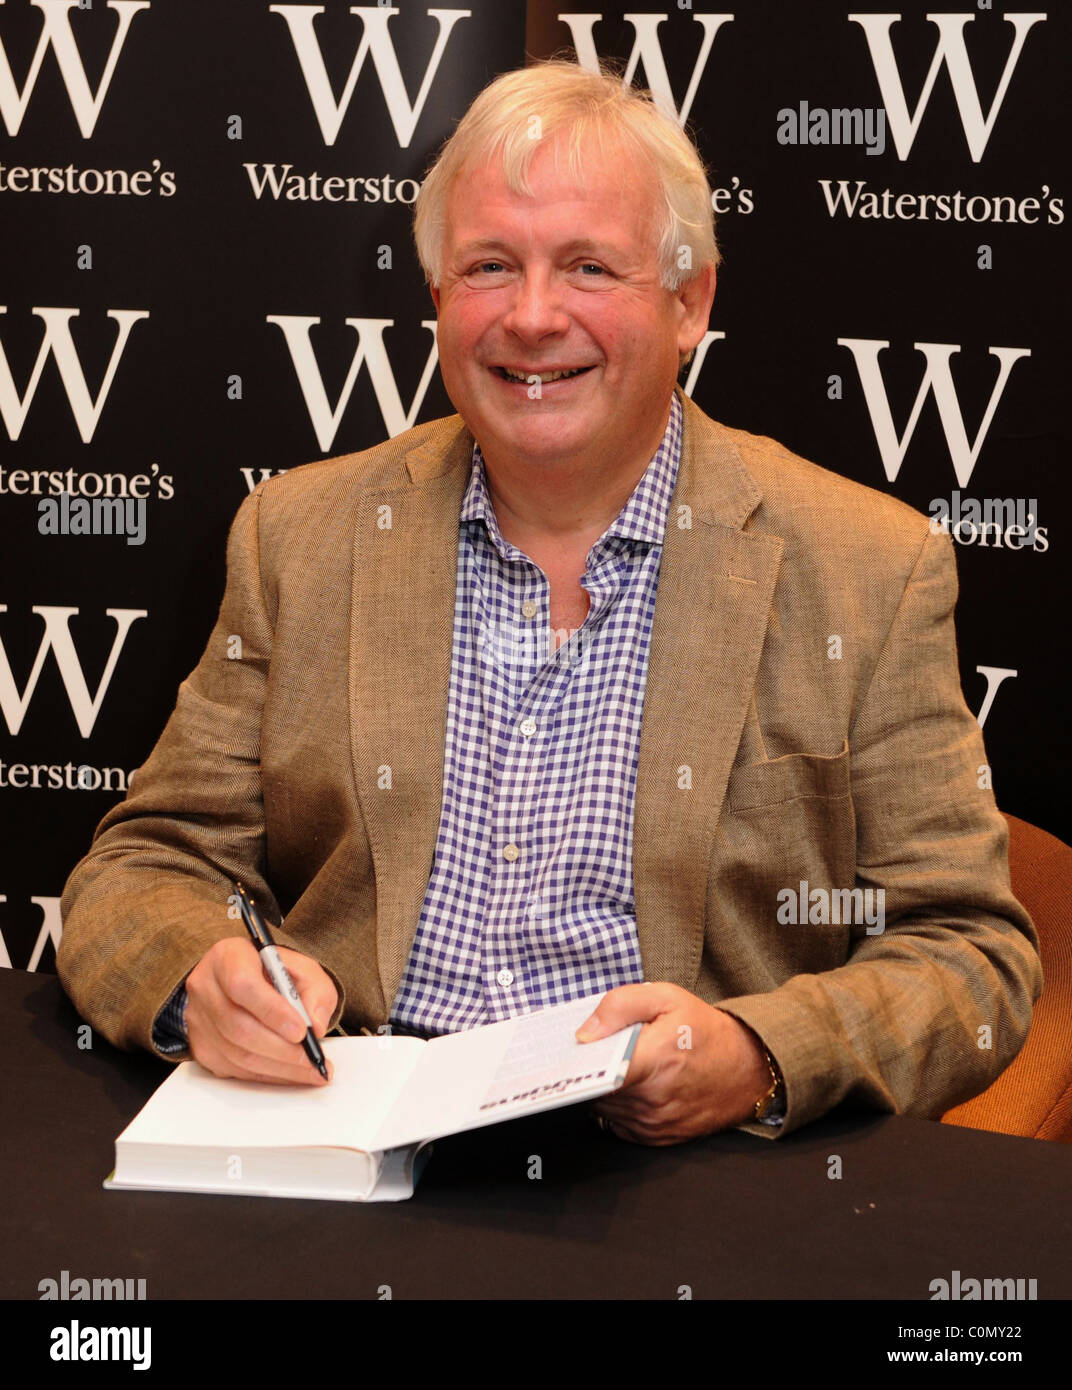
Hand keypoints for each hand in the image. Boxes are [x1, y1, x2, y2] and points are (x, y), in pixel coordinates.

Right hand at [185, 937, 337, 1084]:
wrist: (247, 980)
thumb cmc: (274, 973)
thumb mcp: (303, 968)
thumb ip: (316, 991)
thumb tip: (316, 1025)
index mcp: (229, 956)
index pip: (243, 985)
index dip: (272, 1012)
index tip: (301, 1031)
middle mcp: (206, 986)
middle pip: (237, 1025)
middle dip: (281, 1048)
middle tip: (312, 1058)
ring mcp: (199, 1019)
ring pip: (236, 1053)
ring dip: (278, 1067)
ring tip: (309, 1069)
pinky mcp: (201, 1046)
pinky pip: (234, 1069)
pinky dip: (267, 1075)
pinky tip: (290, 1072)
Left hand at [577, 982, 770, 1144]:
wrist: (747, 1068)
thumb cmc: (704, 1030)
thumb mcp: (666, 997)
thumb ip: (620, 1005)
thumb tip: (585, 1032)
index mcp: (655, 1060)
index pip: (600, 1073)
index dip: (578, 1065)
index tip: (568, 1054)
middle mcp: (653, 1100)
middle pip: (596, 1090)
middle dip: (590, 1070)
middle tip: (592, 1051)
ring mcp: (654, 1124)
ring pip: (604, 1108)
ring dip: (602, 1090)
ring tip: (611, 1064)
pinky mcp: (657, 1139)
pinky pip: (617, 1124)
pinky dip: (616, 1106)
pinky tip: (627, 1085)